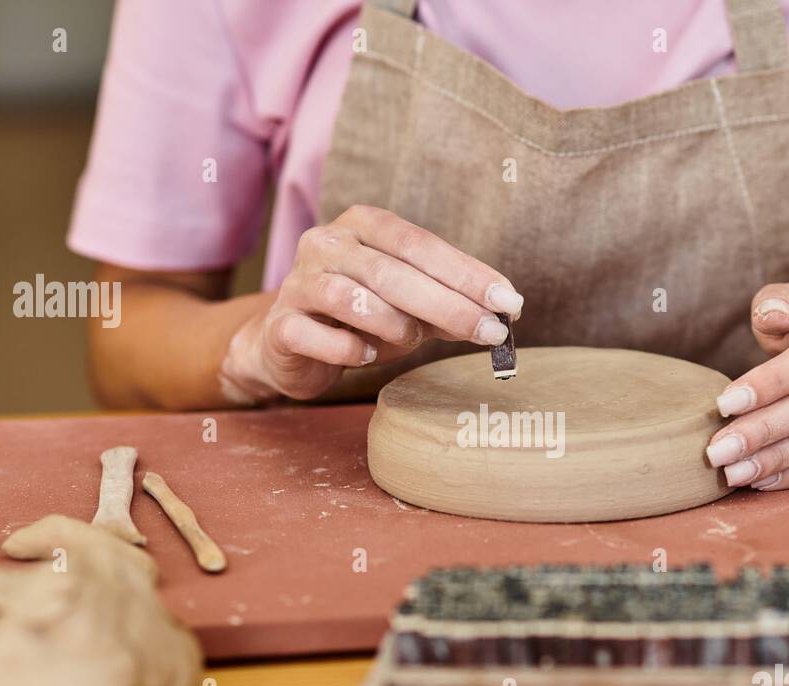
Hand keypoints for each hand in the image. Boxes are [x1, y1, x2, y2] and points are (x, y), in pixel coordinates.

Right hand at [220, 205, 522, 401]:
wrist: (289, 346)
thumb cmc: (359, 320)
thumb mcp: (409, 306)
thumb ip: (448, 304)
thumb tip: (503, 313)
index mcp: (363, 226)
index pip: (421, 244)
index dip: (467, 273)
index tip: (509, 301)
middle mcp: (327, 244)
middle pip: (392, 271)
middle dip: (448, 304)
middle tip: (490, 332)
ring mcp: (298, 283)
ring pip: (352, 298)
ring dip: (394, 325)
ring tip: (412, 340)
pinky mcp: (280, 325)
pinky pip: (316, 336)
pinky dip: (348, 349)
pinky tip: (366, 356)